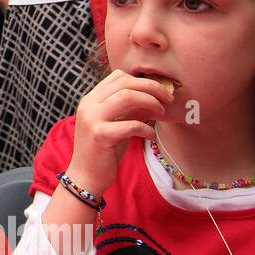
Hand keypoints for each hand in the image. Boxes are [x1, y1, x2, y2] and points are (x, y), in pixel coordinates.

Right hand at [67, 69, 174, 194]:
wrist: (85, 177)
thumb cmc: (104, 151)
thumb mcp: (119, 125)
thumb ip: (133, 110)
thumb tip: (157, 96)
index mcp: (91, 100)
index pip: (118, 76)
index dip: (142, 81)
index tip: (159, 92)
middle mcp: (89, 105)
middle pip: (124, 83)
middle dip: (152, 88)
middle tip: (168, 99)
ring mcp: (92, 119)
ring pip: (126, 97)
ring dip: (150, 102)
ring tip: (161, 114)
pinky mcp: (99, 136)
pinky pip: (130, 125)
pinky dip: (146, 128)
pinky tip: (151, 136)